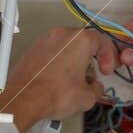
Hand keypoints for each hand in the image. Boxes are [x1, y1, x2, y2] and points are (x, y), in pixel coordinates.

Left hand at [0, 26, 117, 132]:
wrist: (23, 98)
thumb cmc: (56, 94)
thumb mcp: (87, 97)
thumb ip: (97, 88)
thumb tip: (95, 87)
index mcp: (80, 40)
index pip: (102, 41)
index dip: (109, 57)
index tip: (106, 71)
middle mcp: (62, 34)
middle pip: (83, 40)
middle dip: (91, 57)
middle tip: (93, 73)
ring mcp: (45, 40)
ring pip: (66, 45)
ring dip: (73, 58)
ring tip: (74, 78)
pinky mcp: (32, 49)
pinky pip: (51, 51)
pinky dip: (58, 61)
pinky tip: (57, 78)